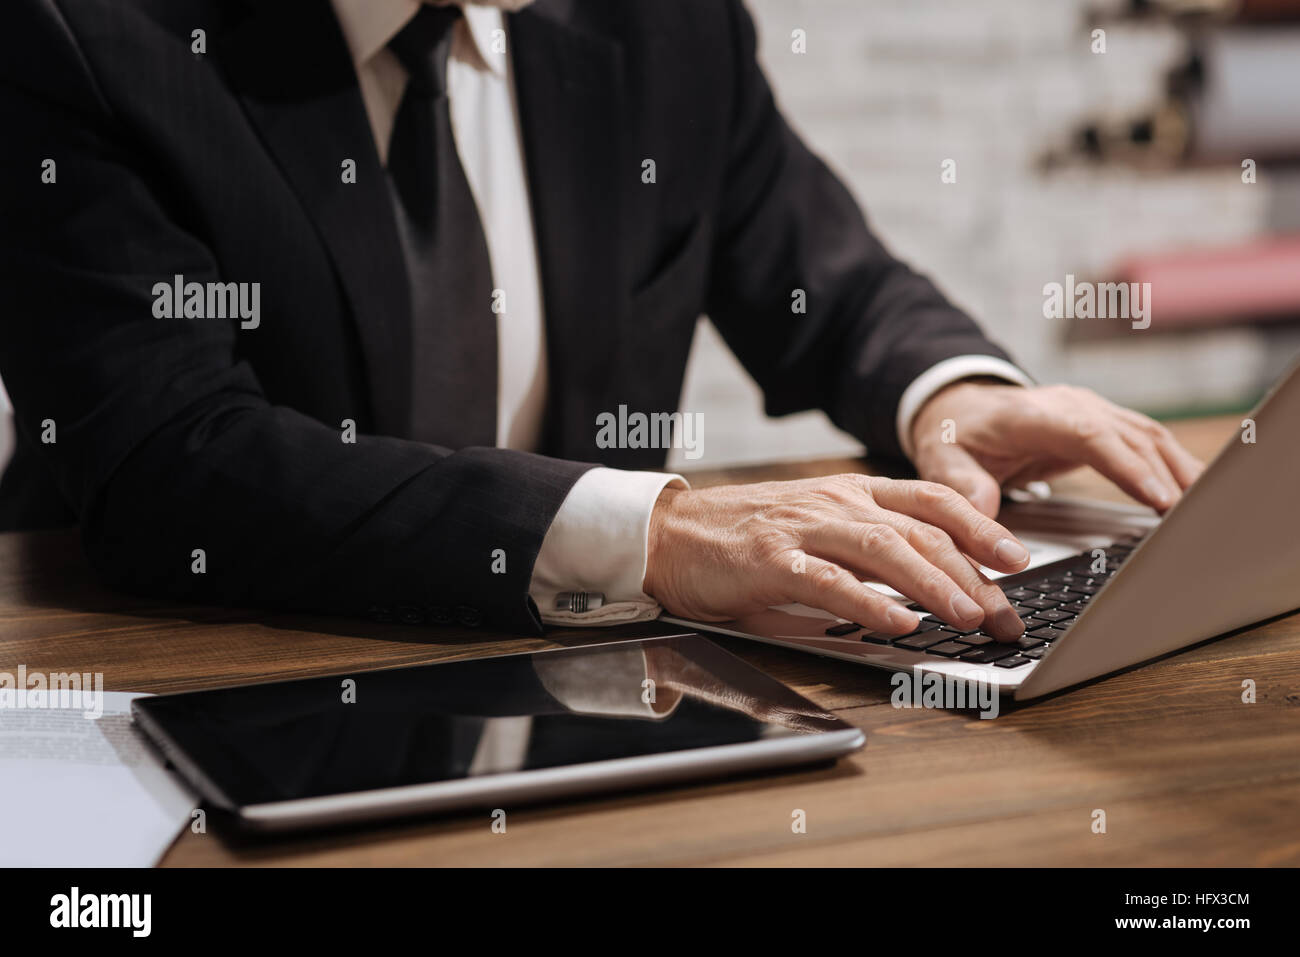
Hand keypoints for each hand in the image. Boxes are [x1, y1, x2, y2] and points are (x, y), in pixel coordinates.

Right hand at [642, 475, 1031, 640]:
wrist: (669, 533)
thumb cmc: (744, 539)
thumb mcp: (815, 534)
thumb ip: (864, 556)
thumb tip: (924, 594)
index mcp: (850, 492)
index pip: (931, 502)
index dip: (980, 527)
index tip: (1016, 560)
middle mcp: (834, 502)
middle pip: (920, 531)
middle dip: (972, 574)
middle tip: (1004, 615)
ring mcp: (803, 528)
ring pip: (883, 549)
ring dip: (934, 584)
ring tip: (969, 616)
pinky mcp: (770, 559)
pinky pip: (828, 581)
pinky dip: (868, 603)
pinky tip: (900, 623)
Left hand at [910, 381, 1204, 517]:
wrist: (961, 408)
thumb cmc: (955, 436)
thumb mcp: (944, 461)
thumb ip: (964, 487)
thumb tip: (981, 515)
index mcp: (1031, 415)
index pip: (1088, 435)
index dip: (1126, 466)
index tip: (1157, 496)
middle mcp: (1069, 406)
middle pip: (1129, 436)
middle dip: (1166, 475)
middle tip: (1193, 518)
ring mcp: (1090, 410)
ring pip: (1146, 435)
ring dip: (1179, 469)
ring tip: (1206, 509)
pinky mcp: (1103, 423)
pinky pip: (1146, 440)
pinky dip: (1173, 464)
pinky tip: (1194, 491)